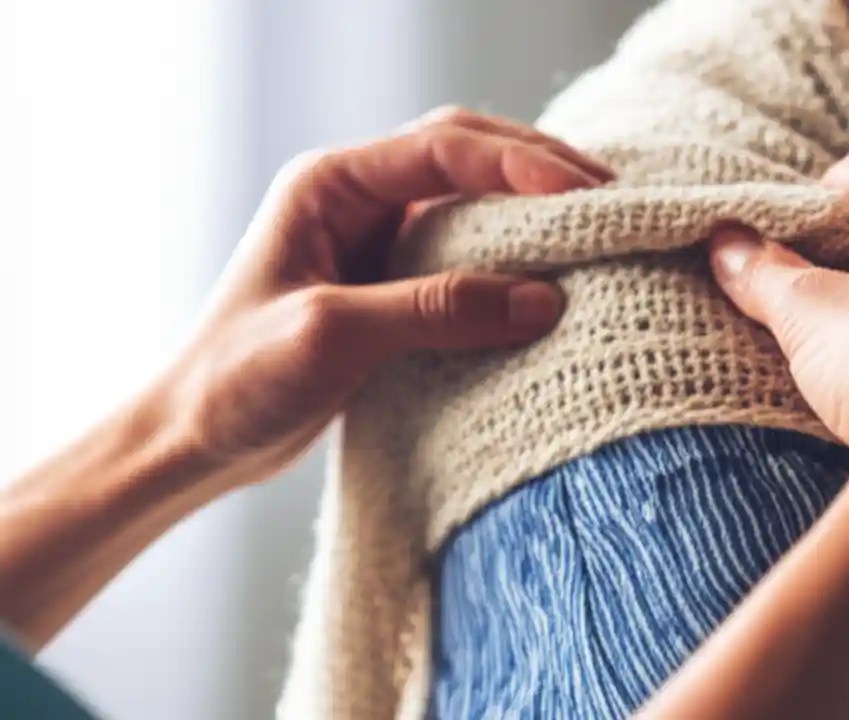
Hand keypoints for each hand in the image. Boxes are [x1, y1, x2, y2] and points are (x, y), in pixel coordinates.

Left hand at [153, 107, 612, 489]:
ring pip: (475, 204)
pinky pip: (470, 257)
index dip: (516, 164)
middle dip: (541, 170)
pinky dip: (516, 259)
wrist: (195, 440)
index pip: (441, 148)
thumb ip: (435, 310)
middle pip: (468, 157)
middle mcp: (358, 200)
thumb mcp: (334, 335)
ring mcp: (379, 243)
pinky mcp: (395, 289)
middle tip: (612, 197)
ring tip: (602, 226)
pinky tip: (555, 274)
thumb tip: (543, 299)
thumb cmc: (237, 380)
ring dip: (536, 210)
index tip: (581, 195)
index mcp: (330, 184)